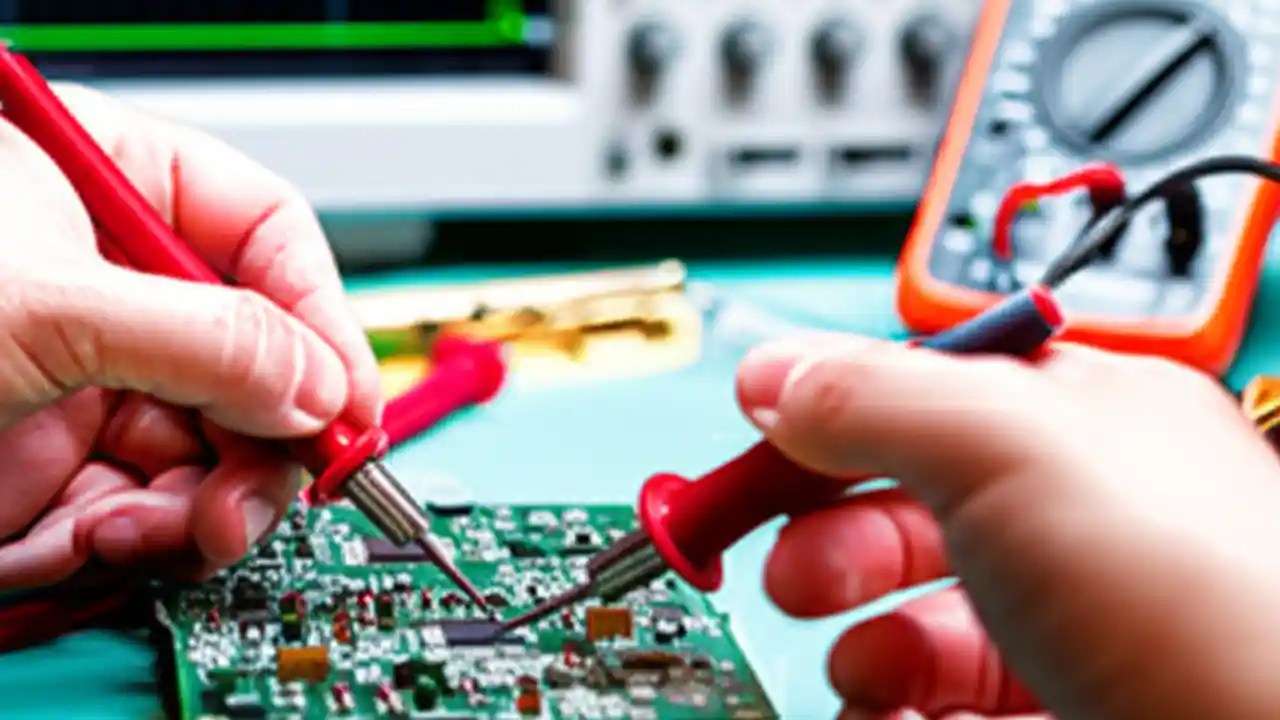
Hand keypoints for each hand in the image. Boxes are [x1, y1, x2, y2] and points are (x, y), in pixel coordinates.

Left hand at [0, 85, 380, 586]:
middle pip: (252, 357)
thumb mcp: (47, 305)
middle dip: (265, 435)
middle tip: (272, 489)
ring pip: (208, 442)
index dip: (318, 315)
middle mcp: (110, 284)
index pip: (264, 236)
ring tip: (176, 531)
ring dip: (205, 502)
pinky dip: (142, 536)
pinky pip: (146, 501)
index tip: (347, 398)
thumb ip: (209, 339)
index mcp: (109, 189)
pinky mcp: (54, 458)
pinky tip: (109, 542)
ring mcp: (86, 375)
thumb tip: (317, 383)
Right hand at [737, 336, 1279, 719]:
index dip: (833, 420)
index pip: (926, 397)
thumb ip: (876, 395)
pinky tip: (891, 718)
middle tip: (793, 576)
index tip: (758, 451)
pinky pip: (948, 706)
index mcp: (1082, 422)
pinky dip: (899, 712)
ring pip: (923, 625)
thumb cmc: (1209, 600)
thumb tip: (771, 374)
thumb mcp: (1010, 447)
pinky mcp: (1061, 716)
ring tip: (863, 673)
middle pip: (910, 517)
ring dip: (865, 646)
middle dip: (835, 545)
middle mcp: (1078, 524)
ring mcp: (1072, 628)